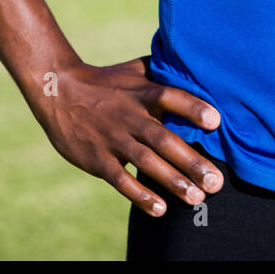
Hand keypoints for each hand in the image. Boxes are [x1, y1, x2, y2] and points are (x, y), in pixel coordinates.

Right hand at [35, 56, 223, 215]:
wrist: (58, 91)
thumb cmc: (107, 81)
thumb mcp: (136, 69)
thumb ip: (164, 70)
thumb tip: (198, 63)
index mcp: (144, 93)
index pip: (171, 97)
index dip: (193, 108)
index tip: (216, 122)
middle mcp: (131, 116)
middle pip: (164, 140)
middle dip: (191, 162)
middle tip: (216, 182)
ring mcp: (114, 139)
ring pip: (146, 163)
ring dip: (172, 182)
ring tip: (196, 198)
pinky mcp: (98, 159)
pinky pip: (121, 180)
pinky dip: (140, 195)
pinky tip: (160, 209)